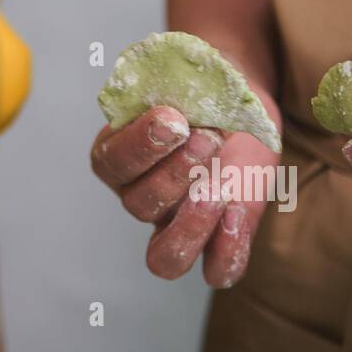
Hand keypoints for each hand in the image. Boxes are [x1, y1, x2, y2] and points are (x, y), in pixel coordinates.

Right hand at [91, 89, 282, 287]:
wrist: (240, 104)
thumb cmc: (204, 90)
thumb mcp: (189, 80)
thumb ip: (178, 90)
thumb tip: (182, 97)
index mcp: (120, 155)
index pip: (111, 164)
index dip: (139, 145)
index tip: (172, 116)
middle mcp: (142, 197)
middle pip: (138, 206)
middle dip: (175, 171)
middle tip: (207, 137)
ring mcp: (178, 225)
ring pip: (164, 258)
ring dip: (191, 225)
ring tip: (218, 188)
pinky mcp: (221, 239)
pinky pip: (216, 271)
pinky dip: (227, 253)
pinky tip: (237, 213)